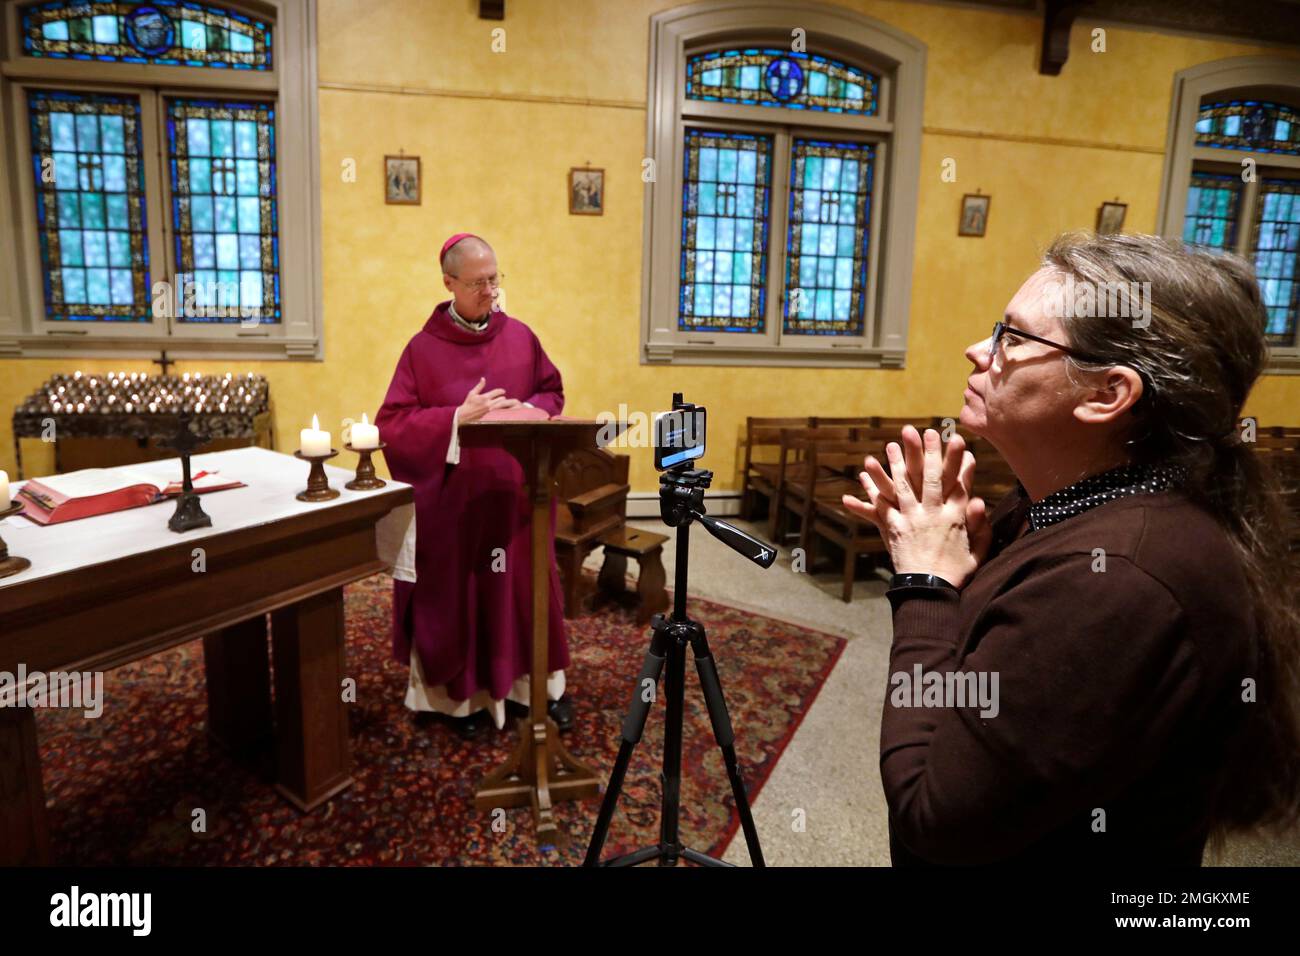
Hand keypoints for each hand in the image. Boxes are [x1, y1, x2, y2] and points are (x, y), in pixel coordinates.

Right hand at [457, 377, 520, 422]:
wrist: (465, 414)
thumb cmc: (468, 402)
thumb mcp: (472, 393)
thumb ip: (479, 386)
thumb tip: (483, 378)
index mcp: (484, 397)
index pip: (496, 392)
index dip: (501, 391)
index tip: (503, 391)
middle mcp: (488, 404)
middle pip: (500, 399)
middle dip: (502, 397)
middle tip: (503, 395)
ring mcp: (489, 409)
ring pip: (499, 405)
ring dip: (501, 402)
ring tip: (503, 400)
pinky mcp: (488, 413)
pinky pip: (496, 409)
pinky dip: (498, 407)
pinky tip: (498, 405)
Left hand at [841, 427, 992, 588]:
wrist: (927, 590)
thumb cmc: (954, 574)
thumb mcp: (977, 552)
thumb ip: (981, 527)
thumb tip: (980, 501)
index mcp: (955, 517)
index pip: (958, 482)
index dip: (958, 461)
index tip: (960, 441)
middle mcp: (932, 513)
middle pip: (930, 477)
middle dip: (928, 452)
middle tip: (926, 432)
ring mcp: (911, 519)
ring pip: (903, 485)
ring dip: (897, 463)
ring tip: (892, 444)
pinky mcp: (894, 527)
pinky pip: (882, 504)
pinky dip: (873, 488)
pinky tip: (865, 473)